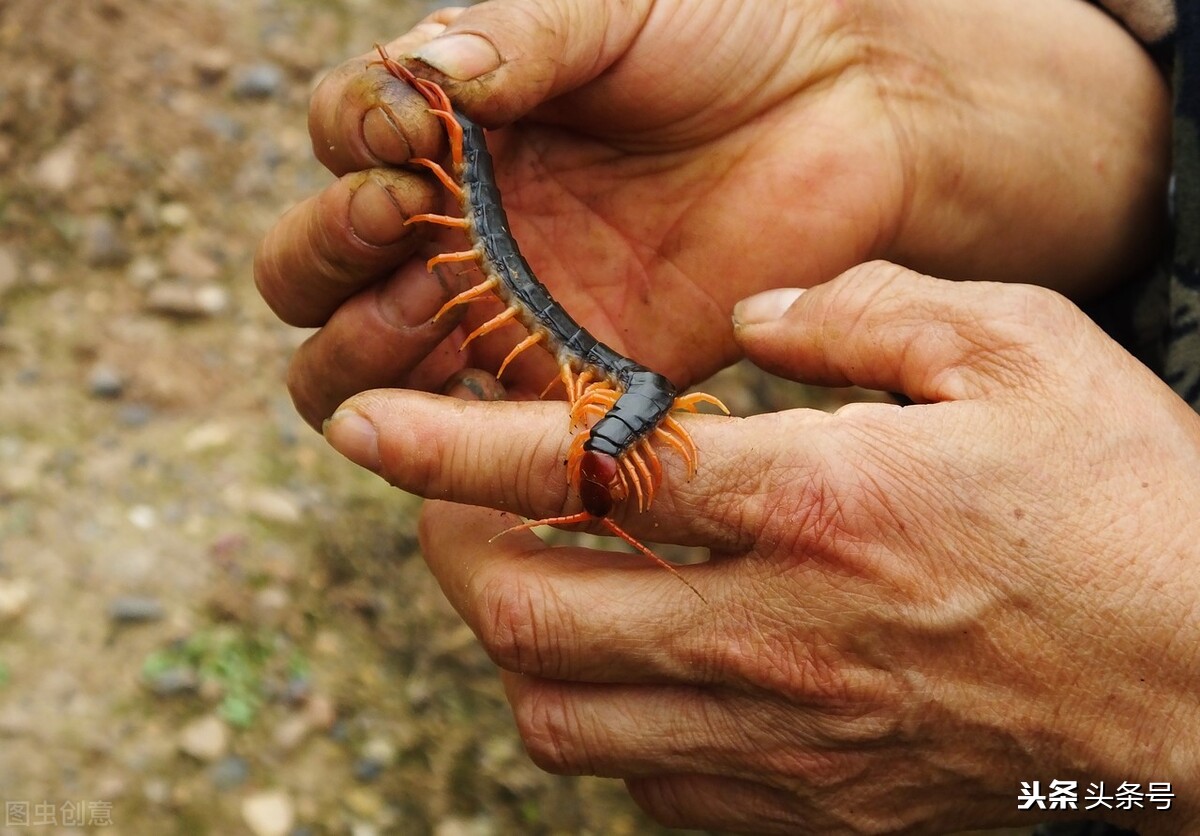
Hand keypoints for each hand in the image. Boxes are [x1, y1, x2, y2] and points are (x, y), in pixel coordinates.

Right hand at [255, 0, 1168, 427]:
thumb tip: (414, 84)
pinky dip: (441, 421)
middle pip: (308, 273)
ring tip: (433, 294)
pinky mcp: (568, 379)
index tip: (411, 135)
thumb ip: (509, 40)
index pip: (337, 144)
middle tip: (401, 220)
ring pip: (357, 365)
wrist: (850, 108)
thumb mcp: (607, 7)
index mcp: (454, 129)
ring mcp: (506, 310)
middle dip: (325, 254)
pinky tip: (480, 368)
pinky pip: (470, 429)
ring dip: (357, 343)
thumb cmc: (729, 32)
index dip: (348, 145)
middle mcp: (459, 224)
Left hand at [324, 262, 1199, 833]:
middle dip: (451, 554)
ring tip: (532, 582)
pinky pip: (646, 785)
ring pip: (562, 719)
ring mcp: (787, 740)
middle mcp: (778, 631)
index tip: (368, 428)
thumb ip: (866, 309)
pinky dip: (604, 723)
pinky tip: (634, 670)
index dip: (448, 446)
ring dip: (515, 644)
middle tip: (450, 508)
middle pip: (528, 615)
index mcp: (821, 501)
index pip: (585, 472)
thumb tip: (756, 315)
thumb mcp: (1022, 349)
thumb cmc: (1131, 510)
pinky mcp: (812, 810)